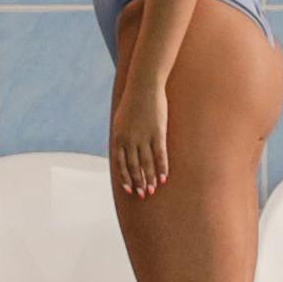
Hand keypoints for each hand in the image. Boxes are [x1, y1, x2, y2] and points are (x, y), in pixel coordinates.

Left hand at [112, 75, 174, 196]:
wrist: (143, 86)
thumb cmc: (132, 103)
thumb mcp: (121, 120)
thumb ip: (121, 137)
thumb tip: (123, 151)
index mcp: (118, 137)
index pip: (121, 164)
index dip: (126, 178)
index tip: (130, 190)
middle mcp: (130, 140)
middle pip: (134, 167)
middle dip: (138, 182)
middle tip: (143, 195)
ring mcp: (144, 137)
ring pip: (146, 164)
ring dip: (150, 178)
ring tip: (153, 189)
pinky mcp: (158, 133)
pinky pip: (159, 155)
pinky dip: (161, 168)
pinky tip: (163, 178)